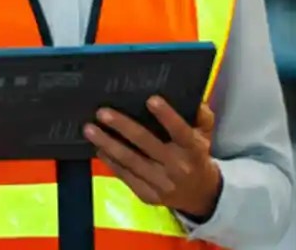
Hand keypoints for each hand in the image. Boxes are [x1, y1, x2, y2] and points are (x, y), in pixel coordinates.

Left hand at [84, 97, 220, 219]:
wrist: (201, 196)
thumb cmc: (197, 157)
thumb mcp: (205, 136)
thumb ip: (202, 116)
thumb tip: (192, 99)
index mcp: (192, 149)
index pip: (180, 131)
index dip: (166, 116)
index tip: (151, 99)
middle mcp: (176, 167)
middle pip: (146, 143)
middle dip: (122, 126)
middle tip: (102, 112)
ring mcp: (161, 184)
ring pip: (130, 161)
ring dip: (107, 144)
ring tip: (90, 130)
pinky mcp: (148, 195)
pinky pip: (125, 176)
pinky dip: (110, 162)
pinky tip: (99, 149)